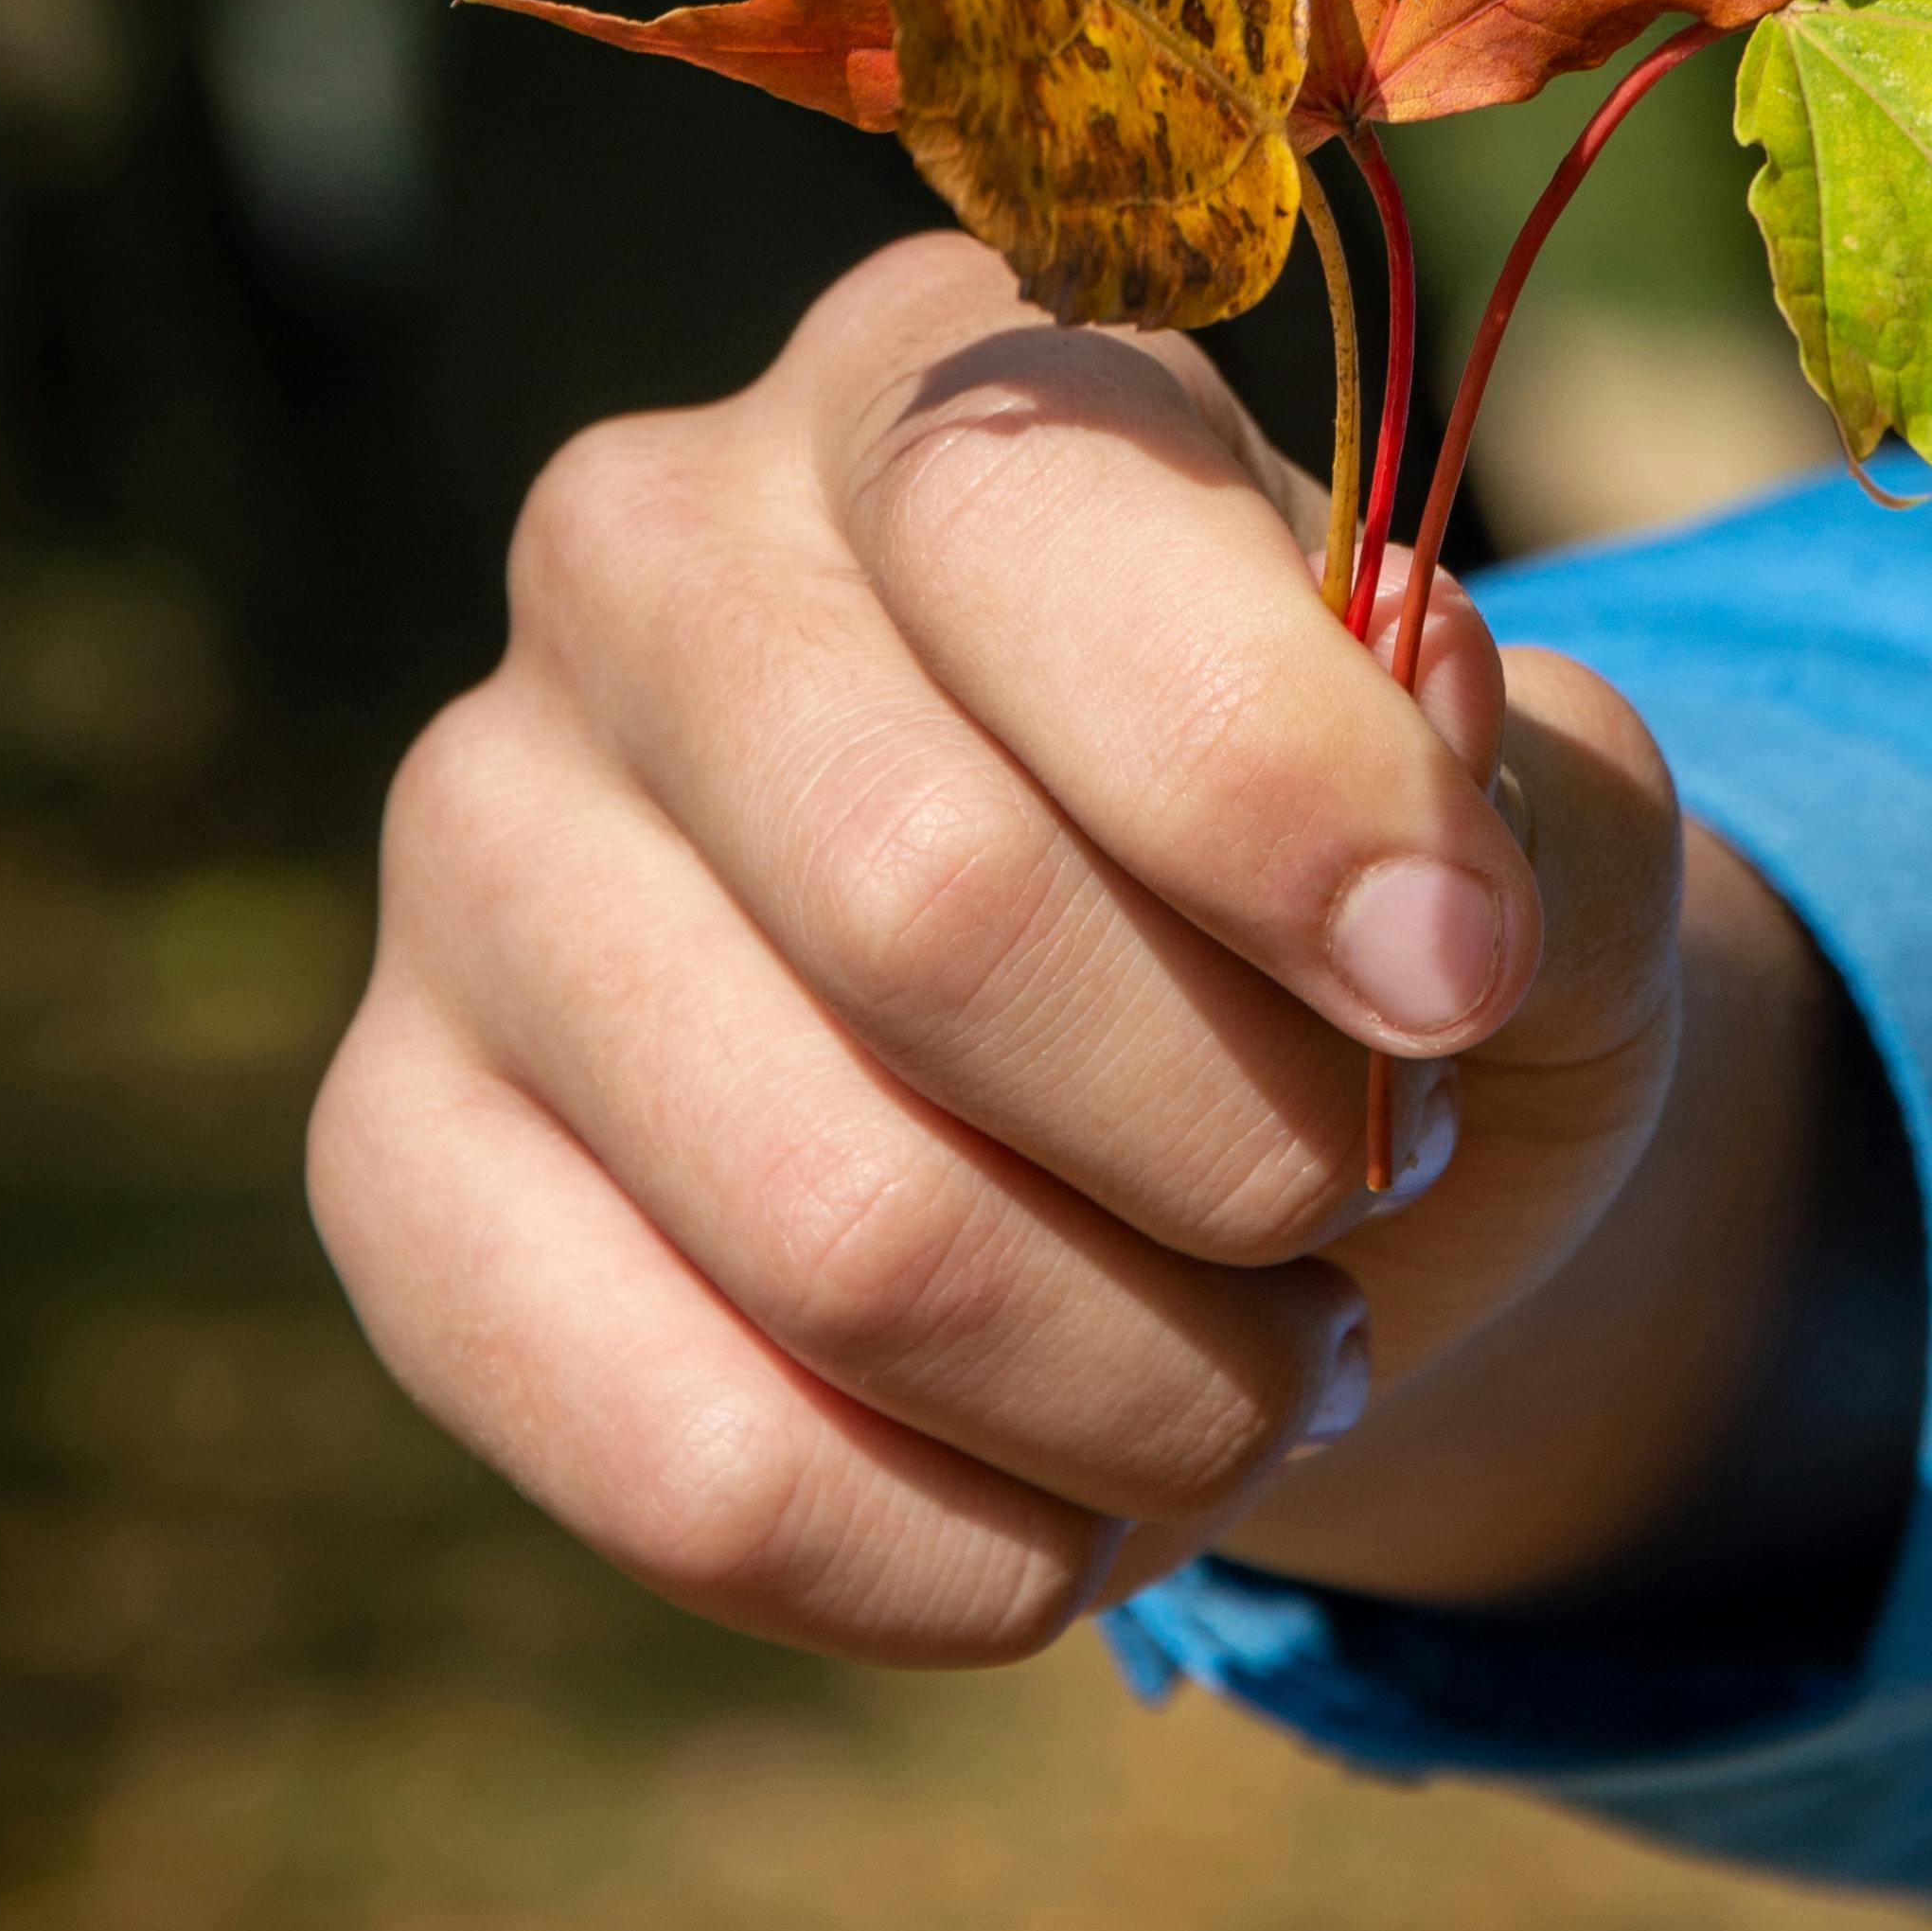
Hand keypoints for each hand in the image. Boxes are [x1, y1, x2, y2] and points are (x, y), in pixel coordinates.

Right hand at [310, 234, 1845, 1666]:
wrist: (1221, 1138)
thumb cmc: (1371, 924)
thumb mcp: (1538, 834)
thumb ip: (1538, 784)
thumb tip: (1429, 717)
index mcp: (923, 378)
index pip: (1039, 532)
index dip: (1279, 791)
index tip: (1464, 988)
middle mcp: (639, 552)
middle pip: (927, 902)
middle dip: (1240, 1138)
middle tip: (1364, 1198)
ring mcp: (473, 851)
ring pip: (836, 1229)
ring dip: (1148, 1383)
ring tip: (1266, 1367)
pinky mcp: (392, 1151)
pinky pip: (686, 1463)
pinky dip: (967, 1552)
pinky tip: (1087, 1499)